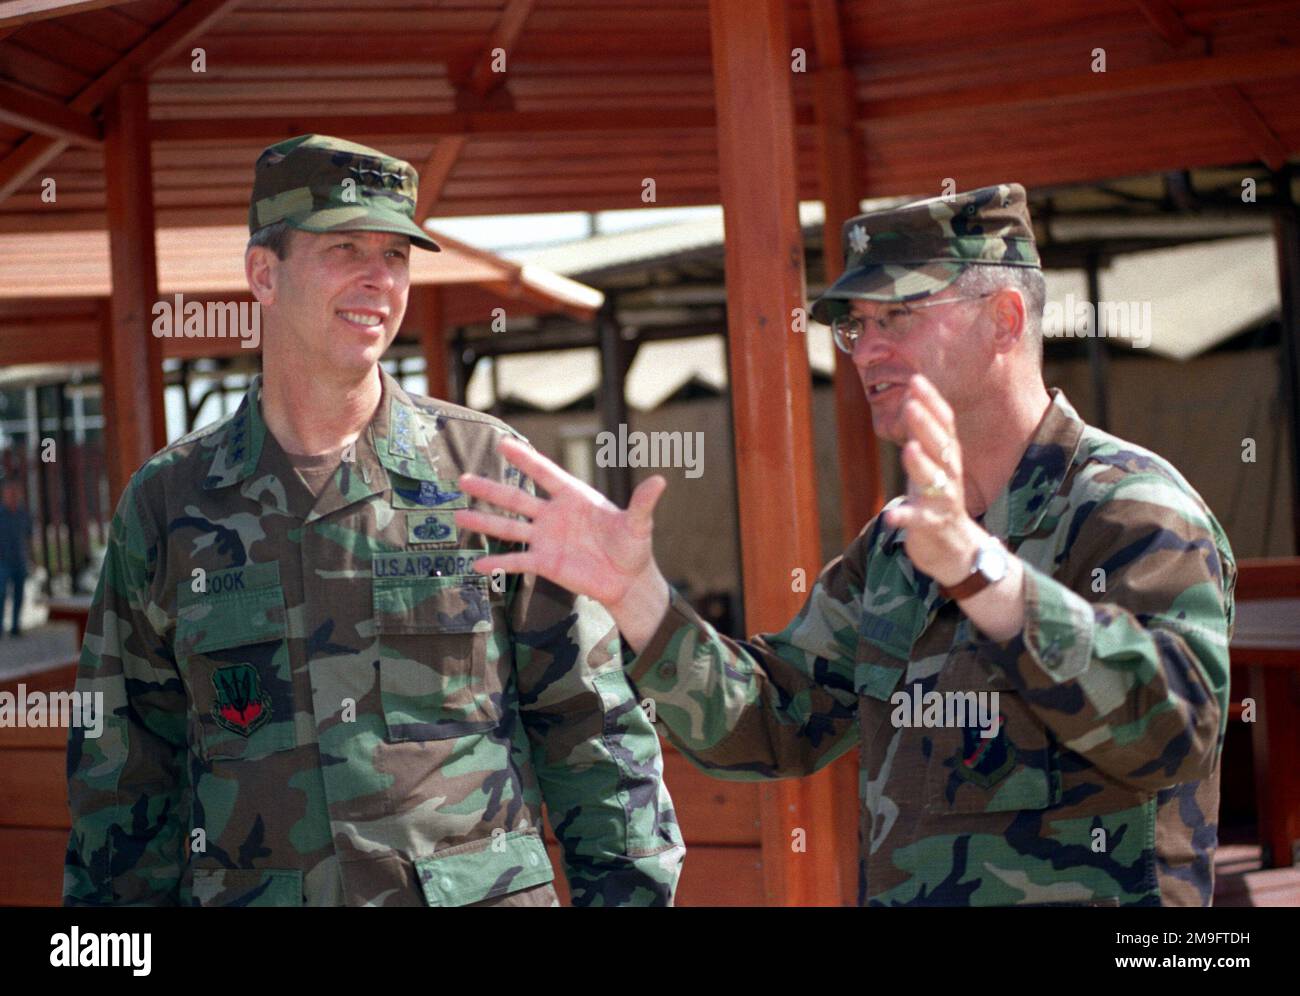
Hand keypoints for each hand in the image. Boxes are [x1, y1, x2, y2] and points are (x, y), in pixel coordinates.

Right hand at [455, 437, 671, 648]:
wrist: (627, 580)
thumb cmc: (633, 547)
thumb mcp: (638, 524)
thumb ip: (642, 503)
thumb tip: (660, 481)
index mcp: (574, 497)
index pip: (545, 473)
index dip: (525, 460)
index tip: (503, 444)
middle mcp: (554, 515)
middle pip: (516, 499)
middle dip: (490, 489)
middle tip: (463, 479)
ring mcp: (546, 539)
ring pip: (509, 528)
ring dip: (484, 522)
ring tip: (458, 514)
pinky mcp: (544, 563)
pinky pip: (517, 562)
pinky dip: (498, 562)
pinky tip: (477, 563)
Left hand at [883, 375, 983, 586]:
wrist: (957, 550)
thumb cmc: (939, 500)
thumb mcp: (932, 465)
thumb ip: (923, 435)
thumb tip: (911, 397)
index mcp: (948, 458)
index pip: (944, 425)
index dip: (932, 402)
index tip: (916, 380)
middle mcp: (950, 476)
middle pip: (941, 447)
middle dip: (926, 426)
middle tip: (911, 404)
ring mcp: (943, 501)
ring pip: (935, 481)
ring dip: (922, 465)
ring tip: (909, 449)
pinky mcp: (933, 527)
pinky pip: (919, 521)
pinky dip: (905, 517)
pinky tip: (890, 514)